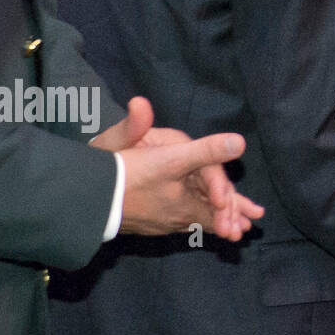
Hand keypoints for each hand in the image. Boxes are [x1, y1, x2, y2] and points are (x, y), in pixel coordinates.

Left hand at [92, 97, 264, 240]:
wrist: (91, 179)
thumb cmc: (106, 156)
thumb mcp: (118, 140)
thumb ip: (132, 125)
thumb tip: (139, 103)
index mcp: (177, 146)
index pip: (205, 165)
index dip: (217, 184)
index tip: (221, 203)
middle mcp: (185, 162)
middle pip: (214, 184)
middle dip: (228, 206)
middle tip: (236, 230)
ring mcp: (184, 182)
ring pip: (213, 198)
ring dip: (229, 214)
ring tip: (244, 231)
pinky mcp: (179, 198)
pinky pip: (203, 209)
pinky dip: (216, 219)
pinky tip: (229, 232)